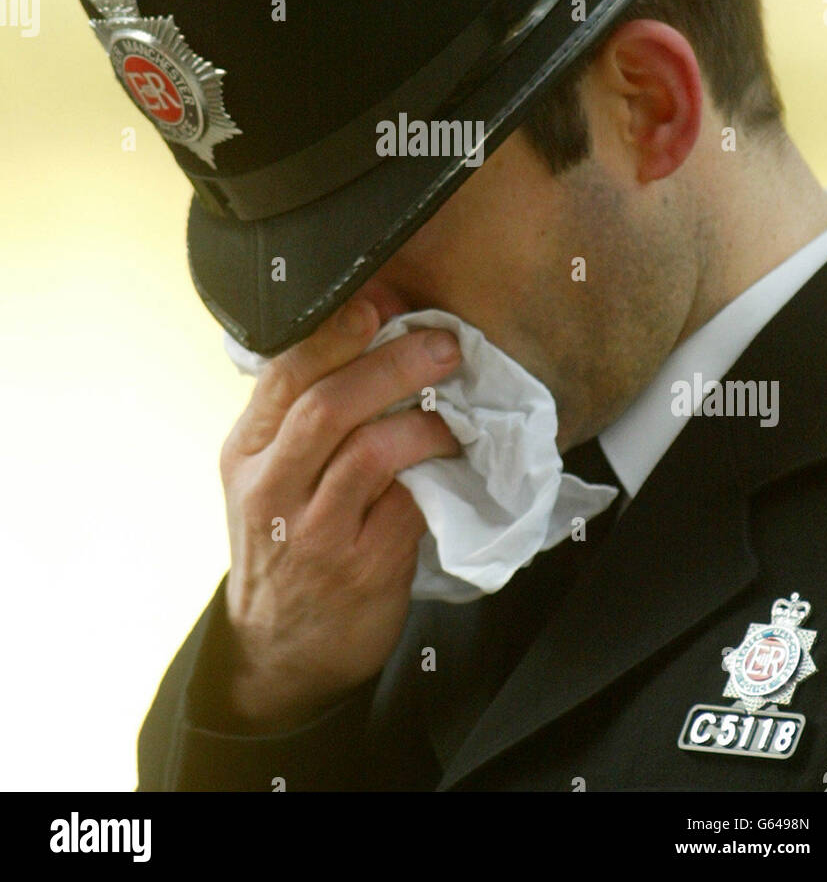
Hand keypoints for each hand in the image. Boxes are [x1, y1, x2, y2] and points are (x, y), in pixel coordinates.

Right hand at [218, 293, 460, 730]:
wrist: (280, 651)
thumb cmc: (283, 542)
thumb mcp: (266, 475)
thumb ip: (300, 414)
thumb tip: (370, 326)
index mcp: (246, 451)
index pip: (284, 373)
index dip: (337, 331)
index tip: (381, 301)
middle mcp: (270, 488)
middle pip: (329, 405)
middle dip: (394, 363)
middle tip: (444, 344)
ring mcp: (314, 533)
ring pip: (370, 452)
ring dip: (425, 421)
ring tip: (456, 413)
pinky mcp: (361, 568)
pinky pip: (407, 504)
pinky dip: (437, 475)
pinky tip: (456, 463)